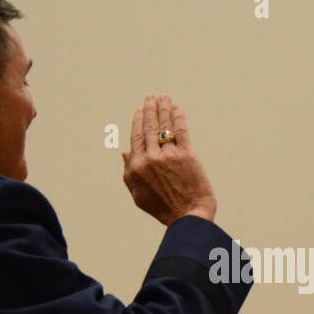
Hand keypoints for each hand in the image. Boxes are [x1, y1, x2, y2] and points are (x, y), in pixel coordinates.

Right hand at [121, 94, 216, 224]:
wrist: (188, 216)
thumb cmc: (163, 209)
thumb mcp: (139, 195)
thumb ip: (129, 172)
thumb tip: (124, 152)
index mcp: (137, 167)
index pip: (137, 137)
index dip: (139, 121)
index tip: (141, 110)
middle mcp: (151, 158)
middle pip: (150, 127)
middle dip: (151, 109)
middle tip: (152, 96)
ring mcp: (169, 156)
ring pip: (165, 126)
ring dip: (164, 109)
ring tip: (164, 98)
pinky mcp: (187, 155)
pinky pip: (181, 131)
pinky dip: (178, 118)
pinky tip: (177, 109)